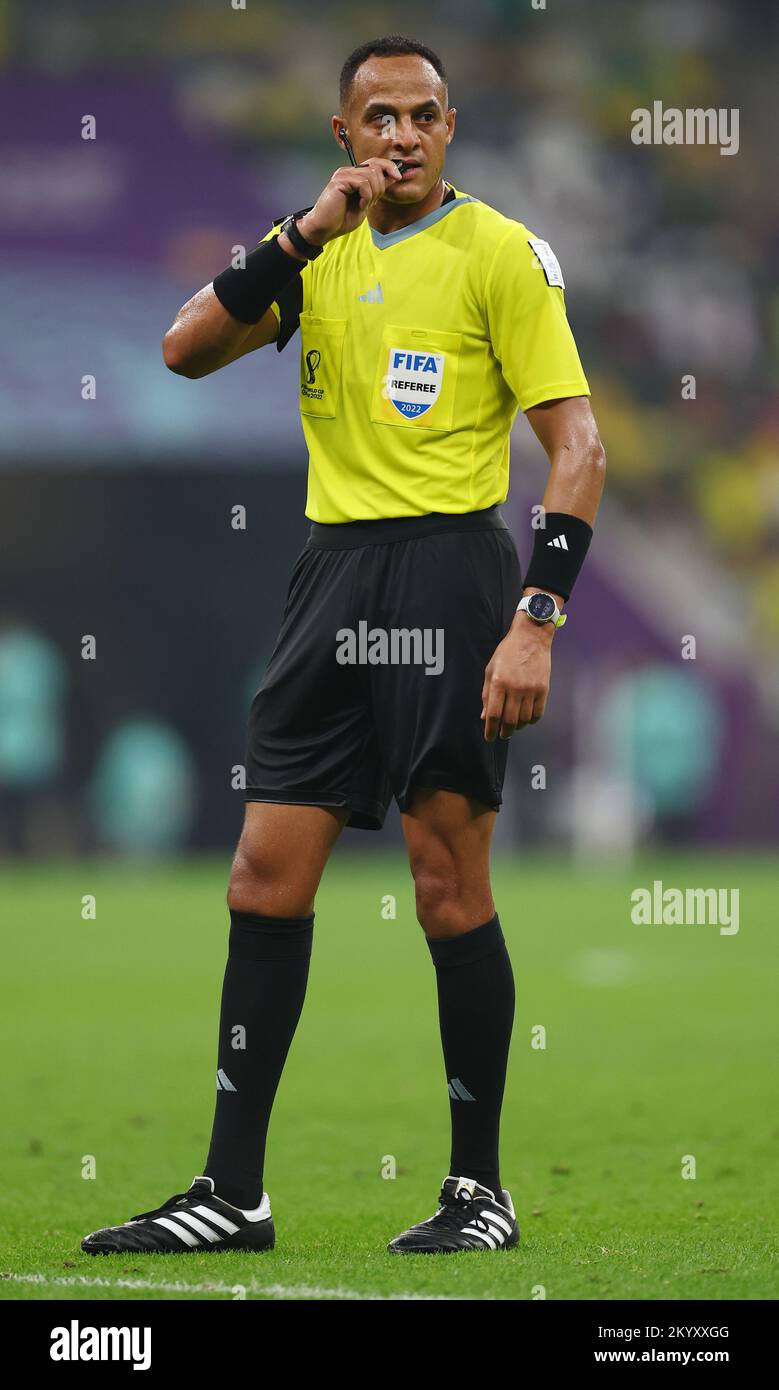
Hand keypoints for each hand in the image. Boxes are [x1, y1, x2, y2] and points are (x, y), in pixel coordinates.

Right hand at [295, 158, 402, 245]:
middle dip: (380, 187)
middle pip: (376, 167)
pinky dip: (366, 197)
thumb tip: (393, 176)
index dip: (389, 166)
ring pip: (371, 175)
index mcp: (354, 175)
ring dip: (373, 194)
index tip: (398, 176)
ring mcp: (343, 174)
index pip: (375, 162)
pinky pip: (363, 183)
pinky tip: (360, 206)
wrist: (324, 229)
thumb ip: (377, 190)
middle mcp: (348, 171)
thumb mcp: (366, 204)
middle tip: (371, 203)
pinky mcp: (340, 181)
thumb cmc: (341, 219)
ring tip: (364, 206)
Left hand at [481, 620, 553, 741]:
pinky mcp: (543, 689)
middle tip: (502, 735)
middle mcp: (515, 688)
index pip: (494, 715)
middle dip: (504, 732)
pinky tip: (526, 718)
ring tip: (514, 726)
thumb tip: (485, 716)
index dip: (490, 730)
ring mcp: (531, 689)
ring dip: (518, 727)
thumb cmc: (508, 652)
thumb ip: (487, 694)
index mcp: (498, 682)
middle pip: (509, 721)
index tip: (490, 737)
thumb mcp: (490, 670)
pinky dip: (531, 720)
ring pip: (524, 719)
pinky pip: (538, 713)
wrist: (531, 637)